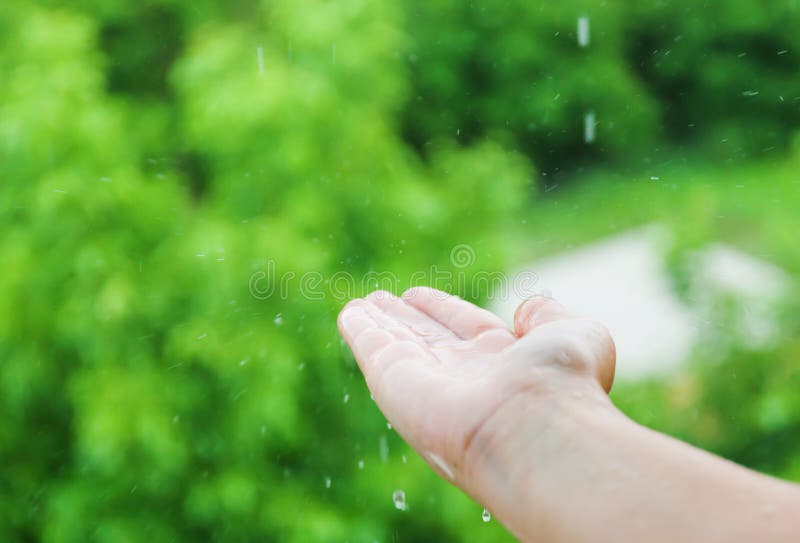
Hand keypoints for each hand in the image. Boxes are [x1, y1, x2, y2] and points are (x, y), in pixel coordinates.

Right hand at [337, 287, 615, 483]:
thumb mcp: (576, 335)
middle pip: (425, 340)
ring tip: (358, 305)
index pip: (463, 329)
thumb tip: (527, 307)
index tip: (416, 295)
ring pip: (395, 347)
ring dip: (376, 325)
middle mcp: (463, 376)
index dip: (440, 309)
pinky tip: (349, 315)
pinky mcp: (396, 386)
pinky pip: (375, 351)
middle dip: (403, 319)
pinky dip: (361, 333)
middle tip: (380, 301)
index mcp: (503, 363)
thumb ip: (547, 316)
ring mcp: (427, 383)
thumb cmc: (564, 384)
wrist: (537, 426)